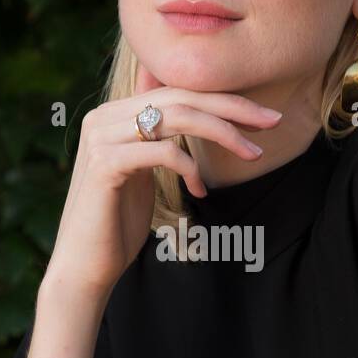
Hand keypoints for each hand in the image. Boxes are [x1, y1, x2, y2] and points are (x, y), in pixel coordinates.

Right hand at [41, 67, 282, 298]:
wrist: (85, 265)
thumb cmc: (118, 222)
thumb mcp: (144, 171)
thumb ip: (161, 140)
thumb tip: (199, 117)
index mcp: (114, 114)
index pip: (177, 92)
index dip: (224, 99)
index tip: (263, 116)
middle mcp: (103, 117)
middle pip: (181, 97)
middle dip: (233, 108)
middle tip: (272, 122)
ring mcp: (101, 138)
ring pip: (176, 117)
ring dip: (223, 134)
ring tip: (254, 154)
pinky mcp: (105, 164)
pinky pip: (163, 150)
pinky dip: (190, 167)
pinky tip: (199, 190)